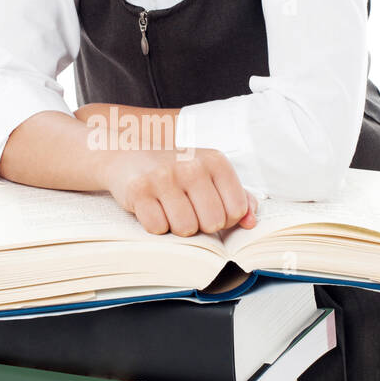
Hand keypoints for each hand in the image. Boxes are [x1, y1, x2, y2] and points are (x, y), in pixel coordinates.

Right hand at [102, 147, 257, 236]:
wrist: (128, 152)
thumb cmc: (175, 168)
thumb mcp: (210, 173)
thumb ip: (237, 196)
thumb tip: (251, 222)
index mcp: (215, 161)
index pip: (237, 210)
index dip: (224, 218)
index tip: (209, 208)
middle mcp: (191, 166)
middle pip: (212, 223)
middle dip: (200, 224)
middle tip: (187, 208)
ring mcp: (164, 177)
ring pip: (186, 228)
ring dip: (177, 226)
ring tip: (169, 207)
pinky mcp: (139, 191)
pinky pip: (158, 228)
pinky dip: (155, 225)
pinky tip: (152, 207)